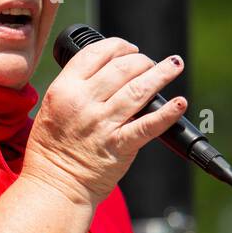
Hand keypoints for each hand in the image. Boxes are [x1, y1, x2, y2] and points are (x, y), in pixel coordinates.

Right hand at [21, 37, 188, 209]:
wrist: (54, 186)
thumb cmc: (52, 149)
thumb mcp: (52, 109)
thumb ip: (76, 89)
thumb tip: (108, 72)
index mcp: (63, 90)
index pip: (95, 54)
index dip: (118, 46)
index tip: (130, 49)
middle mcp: (83, 103)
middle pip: (121, 68)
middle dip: (141, 60)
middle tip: (149, 63)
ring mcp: (102, 124)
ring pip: (138, 90)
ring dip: (161, 74)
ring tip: (174, 65)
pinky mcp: (119, 146)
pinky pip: (147, 126)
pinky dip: (167, 114)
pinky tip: (179, 103)